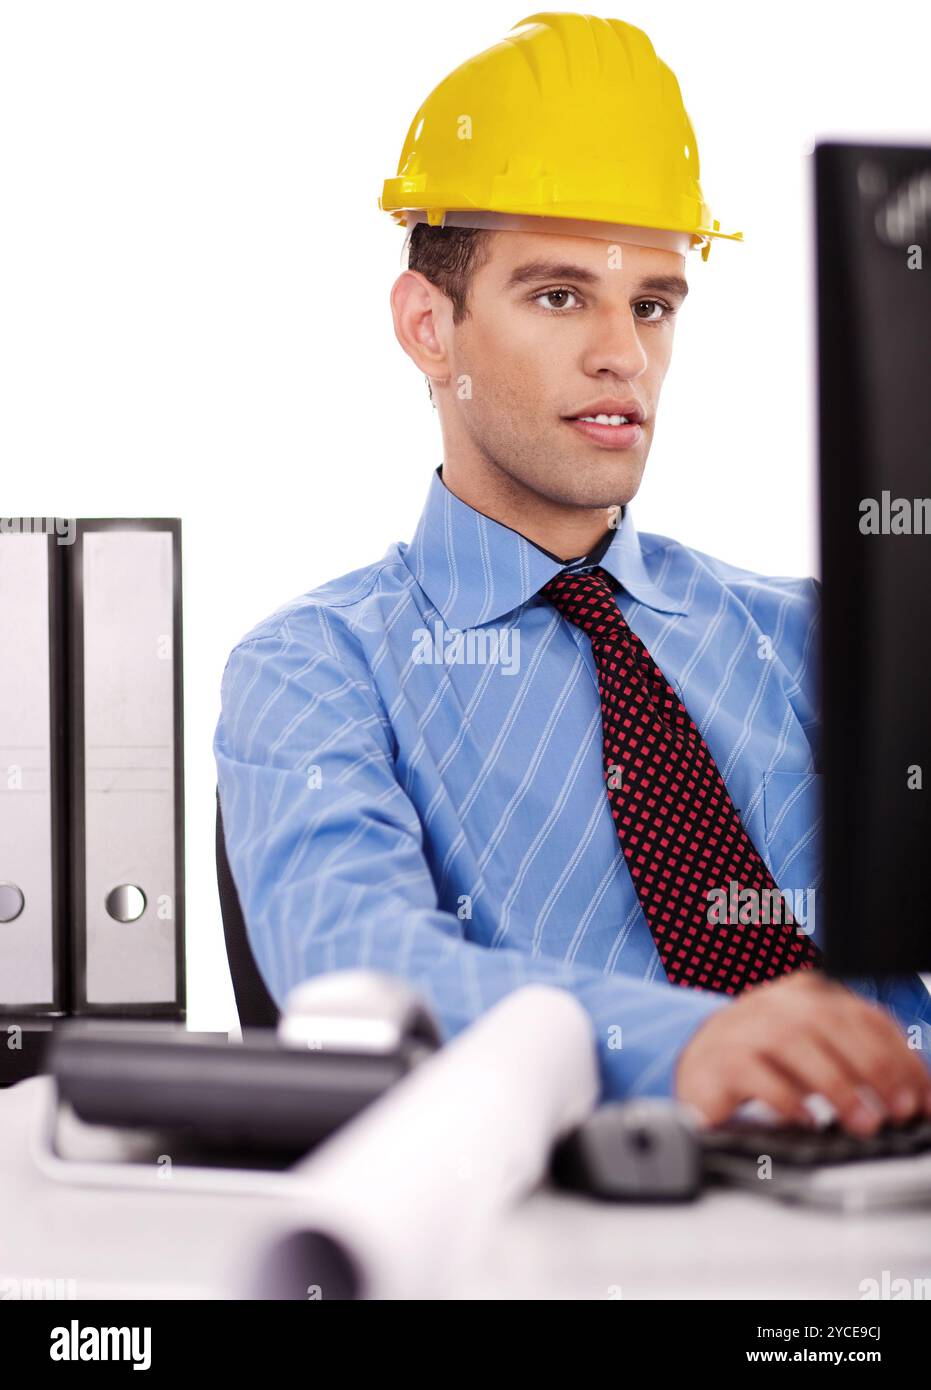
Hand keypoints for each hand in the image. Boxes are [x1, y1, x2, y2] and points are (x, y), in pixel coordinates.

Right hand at [675, 969, 930, 1132]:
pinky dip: (785, 1097)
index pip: (859, 1013)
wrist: (698, 1075)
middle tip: (898, 1108)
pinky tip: (805, 1120)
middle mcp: (772, 1003)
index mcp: (802, 995)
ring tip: (862, 1121)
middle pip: (830, 1021)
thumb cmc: (762, 1065)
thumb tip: (906, 1091)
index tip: (920, 1094)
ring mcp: (741, 1027)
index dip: (897, 1053)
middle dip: (873, 1067)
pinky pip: (753, 1072)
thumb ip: (852, 1060)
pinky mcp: (716, 1060)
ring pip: (794, 1041)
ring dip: (836, 1085)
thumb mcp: (813, 1057)